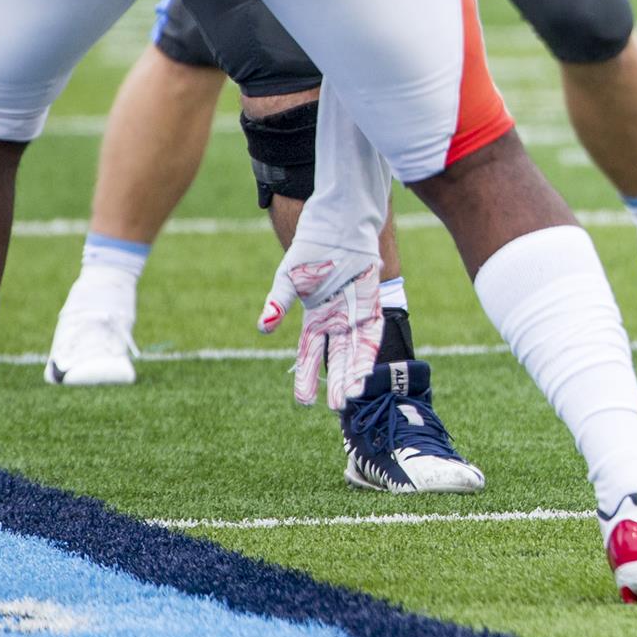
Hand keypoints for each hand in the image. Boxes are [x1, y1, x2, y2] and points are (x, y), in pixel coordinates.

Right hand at [258, 242, 381, 409]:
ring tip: (351, 396)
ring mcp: (356, 315)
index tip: (304, 403)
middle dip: (336, 383)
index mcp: (314, 320)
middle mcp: (336, 322)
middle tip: (335, 407)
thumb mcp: (287, 280)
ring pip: (356, 351)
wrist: (337, 229)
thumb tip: (263, 327)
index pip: (309, 356)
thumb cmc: (309, 253)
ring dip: (354, 373)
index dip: (307, 378)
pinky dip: (369, 350)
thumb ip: (277, 304)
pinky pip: (373, 332)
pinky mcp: (373, 304)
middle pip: (336, 359)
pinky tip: (366, 369)